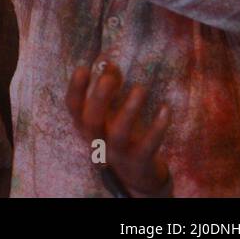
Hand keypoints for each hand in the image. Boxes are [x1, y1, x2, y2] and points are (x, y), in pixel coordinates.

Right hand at [67, 60, 171, 195]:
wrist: (137, 177)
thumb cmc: (122, 136)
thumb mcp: (111, 113)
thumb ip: (109, 88)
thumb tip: (107, 61)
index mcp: (87, 127)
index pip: (73, 108)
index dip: (76, 89)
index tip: (84, 68)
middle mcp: (98, 141)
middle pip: (92, 121)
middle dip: (99, 98)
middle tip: (109, 77)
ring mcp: (118, 154)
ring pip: (118, 134)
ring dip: (129, 110)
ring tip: (141, 88)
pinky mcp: (140, 163)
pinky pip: (148, 145)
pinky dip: (157, 127)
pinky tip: (165, 108)